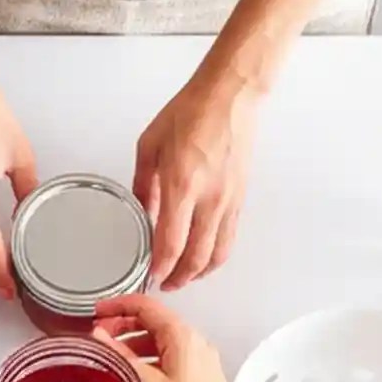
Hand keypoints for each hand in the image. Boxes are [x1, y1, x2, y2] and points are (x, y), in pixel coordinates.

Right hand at [92, 295, 247, 381]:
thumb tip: (98, 334)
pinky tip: (133, 378)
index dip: (117, 304)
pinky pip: (169, 360)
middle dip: (124, 325)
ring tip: (110, 359)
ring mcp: (199, 362)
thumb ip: (119, 357)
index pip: (146, 305)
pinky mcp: (199, 380)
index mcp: (182, 336)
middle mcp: (194, 343)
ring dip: (134, 345)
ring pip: (161, 342)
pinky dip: (148, 361)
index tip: (95, 311)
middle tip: (99, 337)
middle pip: (154, 322)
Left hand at [134, 75, 257, 290]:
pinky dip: (216, 255)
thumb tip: (141, 210)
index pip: (171, 243)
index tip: (150, 277)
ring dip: (200, 272)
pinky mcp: (240, 197)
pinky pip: (229, 237)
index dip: (160, 267)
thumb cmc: (191, 112)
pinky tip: (205, 256)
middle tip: (165, 284)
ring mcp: (228, 200)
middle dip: (179, 278)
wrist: (230, 97)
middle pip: (196, 257)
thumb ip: (143, 184)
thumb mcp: (150, 146)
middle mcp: (209, 198)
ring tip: (184, 278)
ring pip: (217, 253)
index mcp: (182, 185)